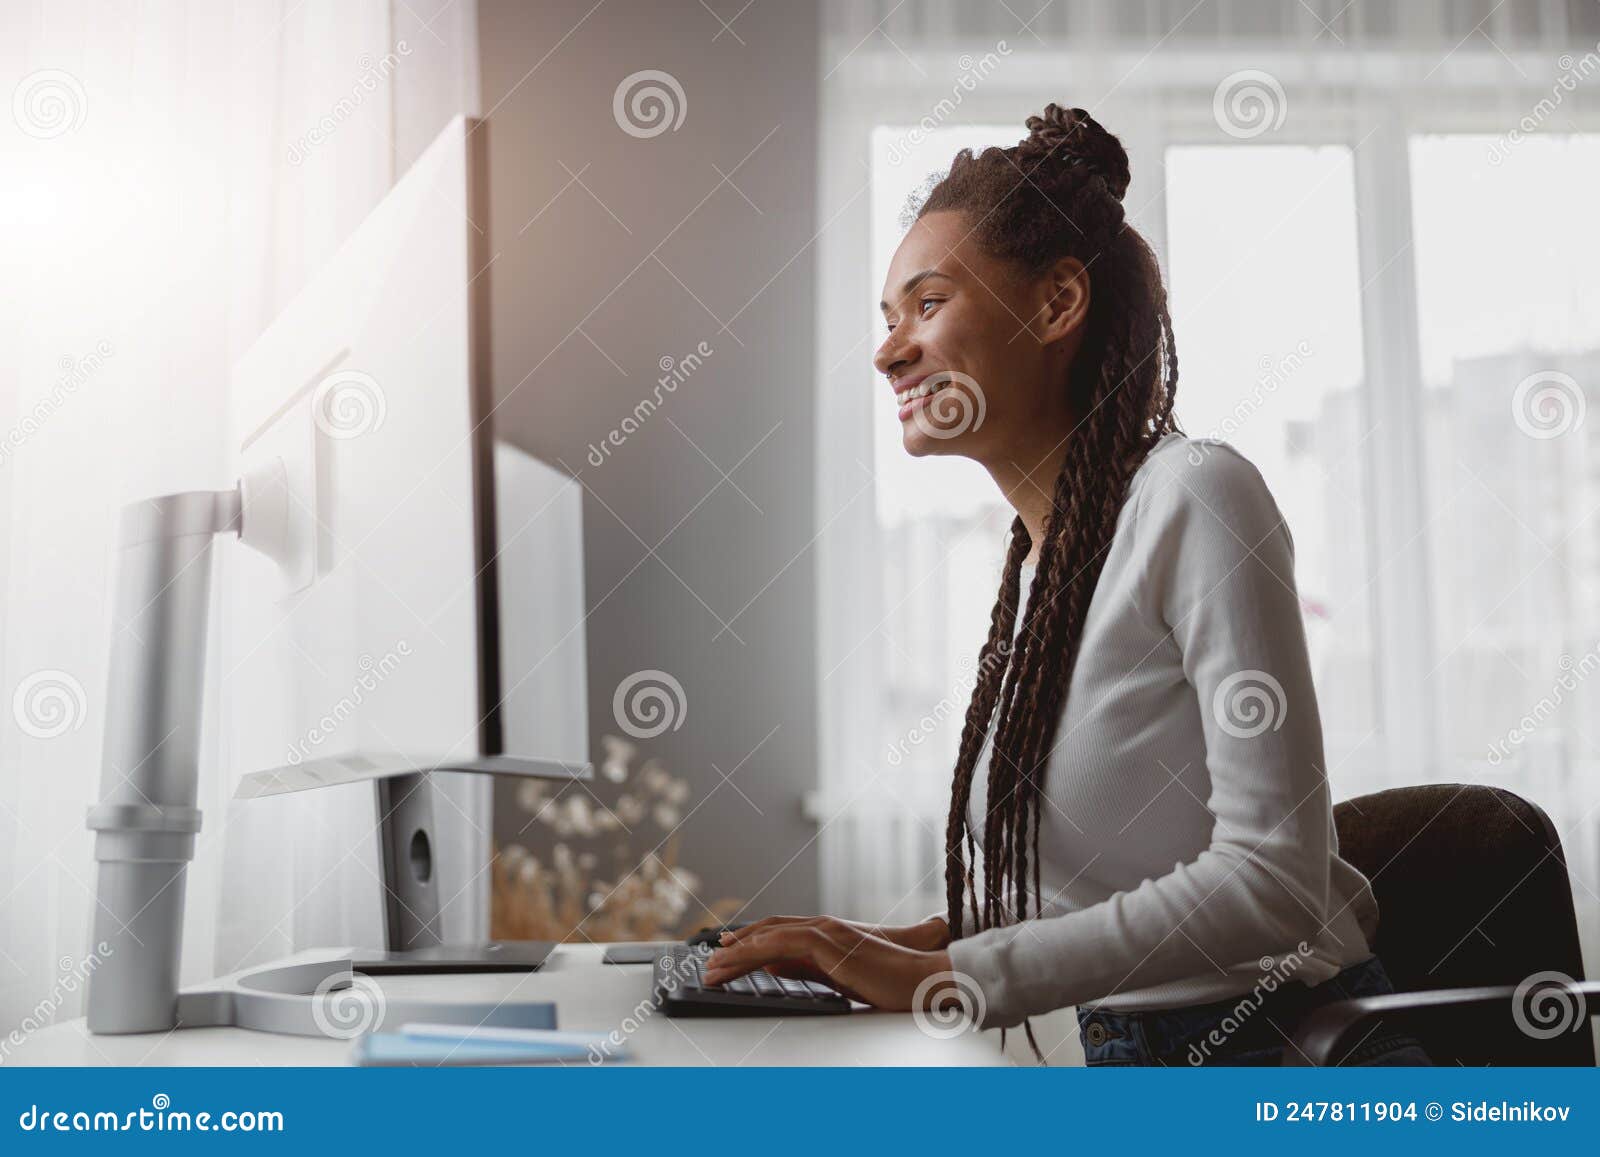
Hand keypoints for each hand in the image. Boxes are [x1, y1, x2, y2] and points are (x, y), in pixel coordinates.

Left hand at [703, 915, 952, 1010]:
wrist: (921, 979)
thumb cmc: (888, 982)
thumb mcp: (838, 977)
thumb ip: (805, 968)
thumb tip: (772, 966)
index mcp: (826, 933)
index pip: (778, 933)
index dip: (749, 941)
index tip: (724, 953)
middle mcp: (822, 926)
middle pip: (767, 931)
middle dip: (735, 946)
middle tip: (710, 962)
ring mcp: (825, 932)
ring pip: (768, 936)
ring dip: (736, 952)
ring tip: (712, 968)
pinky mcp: (827, 944)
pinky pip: (781, 943)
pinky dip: (754, 950)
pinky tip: (736, 961)